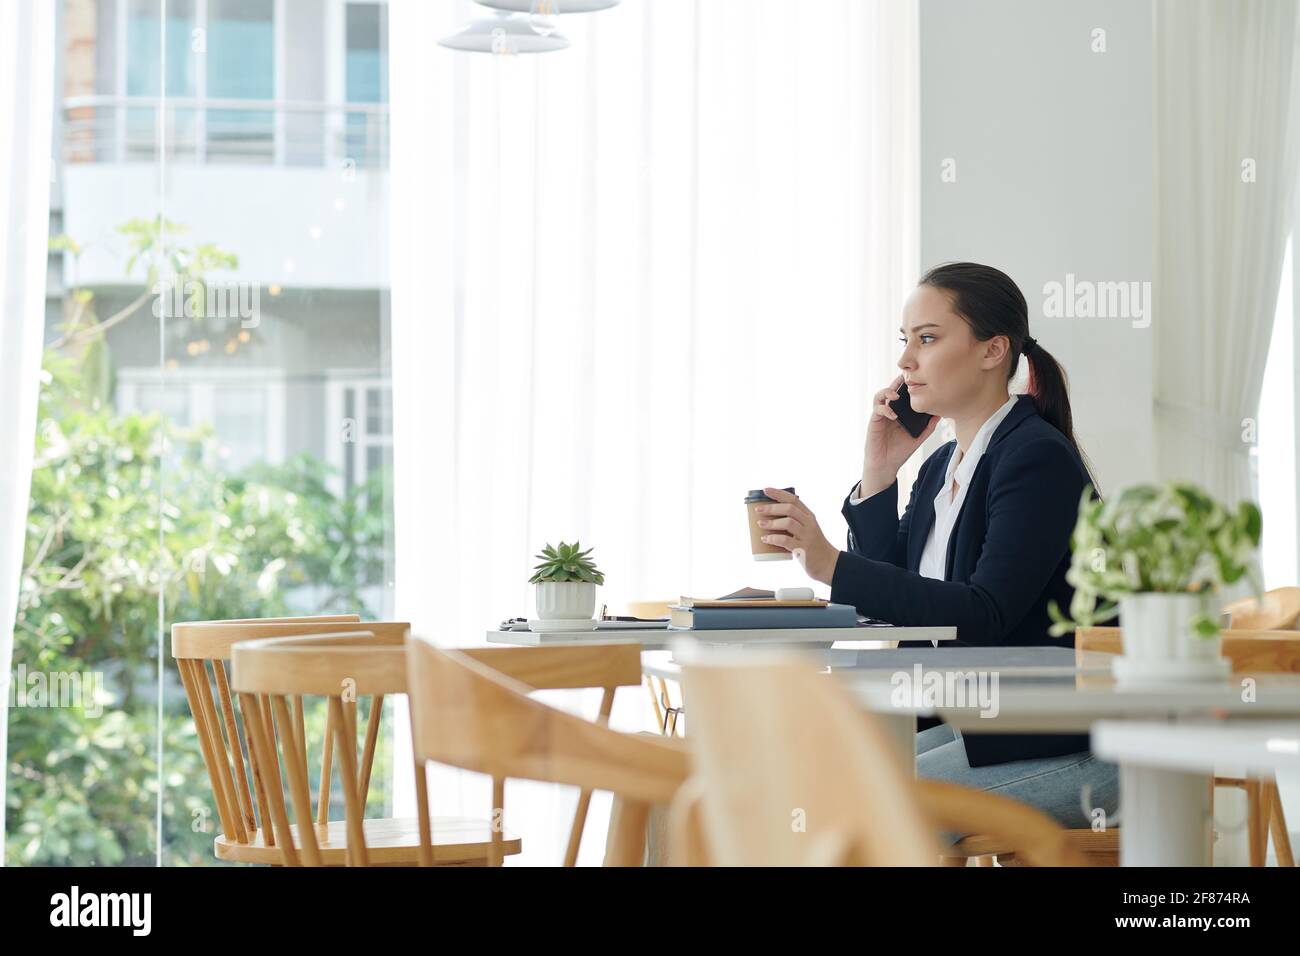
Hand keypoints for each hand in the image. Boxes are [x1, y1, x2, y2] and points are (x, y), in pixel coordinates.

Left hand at [755, 487, 839, 585]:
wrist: (828, 564)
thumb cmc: (812, 546)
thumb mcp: (807, 529)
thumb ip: (794, 522)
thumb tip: (768, 517)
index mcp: (809, 516)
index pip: (793, 499)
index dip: (778, 493)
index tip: (765, 490)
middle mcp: (809, 523)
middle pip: (790, 509)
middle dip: (772, 507)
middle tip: (758, 510)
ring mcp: (807, 536)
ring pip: (788, 523)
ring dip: (771, 522)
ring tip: (760, 524)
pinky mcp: (803, 549)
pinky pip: (786, 541)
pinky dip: (773, 538)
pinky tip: (765, 538)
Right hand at [863, 374, 938, 490]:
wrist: (886, 465)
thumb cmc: (900, 451)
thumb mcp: (918, 437)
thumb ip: (928, 426)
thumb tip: (940, 413)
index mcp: (900, 412)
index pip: (904, 394)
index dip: (908, 384)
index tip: (918, 377)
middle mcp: (890, 411)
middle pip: (892, 389)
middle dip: (898, 382)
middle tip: (906, 376)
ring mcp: (881, 415)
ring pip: (880, 395)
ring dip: (888, 392)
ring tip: (896, 396)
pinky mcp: (874, 422)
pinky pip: (877, 410)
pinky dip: (885, 409)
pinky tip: (894, 415)